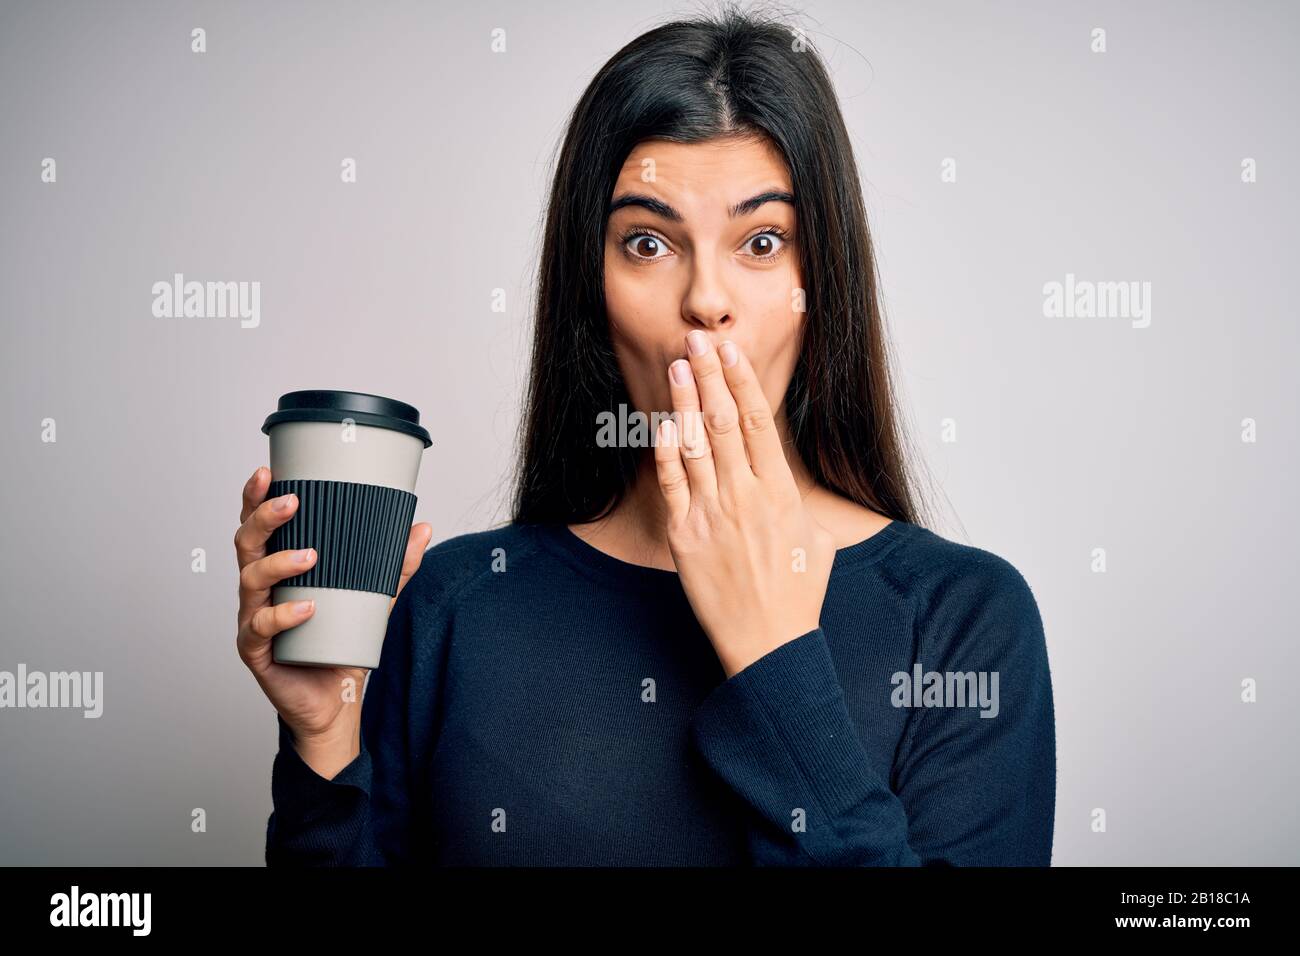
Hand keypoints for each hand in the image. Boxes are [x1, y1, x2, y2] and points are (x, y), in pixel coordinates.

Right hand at [234, 465, 431, 747]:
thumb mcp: (373, 600)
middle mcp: (258, 590)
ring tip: (309, 557)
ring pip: (249, 581)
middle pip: (245, 544)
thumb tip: (422, 528)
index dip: (255, 498)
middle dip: (263, 518)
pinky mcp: (256, 652)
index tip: (266, 471)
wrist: (333, 703)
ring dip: (277, 563)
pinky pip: (260, 628)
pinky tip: (307, 608)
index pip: (258, 526)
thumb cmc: (340, 644)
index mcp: (276, 570)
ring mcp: (252, 619)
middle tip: (291, 502)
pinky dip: (283, 616)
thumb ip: (395, 567)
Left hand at [653, 331, 835, 678]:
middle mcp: (745, 496)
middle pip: (722, 422)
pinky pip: (671, 483)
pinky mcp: (684, 536)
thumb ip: (803, 505)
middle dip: (709, 376)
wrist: (768, 644)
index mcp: (781, 492)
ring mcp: (711, 514)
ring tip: (676, 366)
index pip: (757, 422)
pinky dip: (664, 450)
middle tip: (696, 339)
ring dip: (684, 401)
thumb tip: (791, 486)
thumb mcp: (818, 542)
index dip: (741, 382)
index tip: (730, 351)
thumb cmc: (797, 595)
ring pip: (694, 445)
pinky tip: (660, 422)